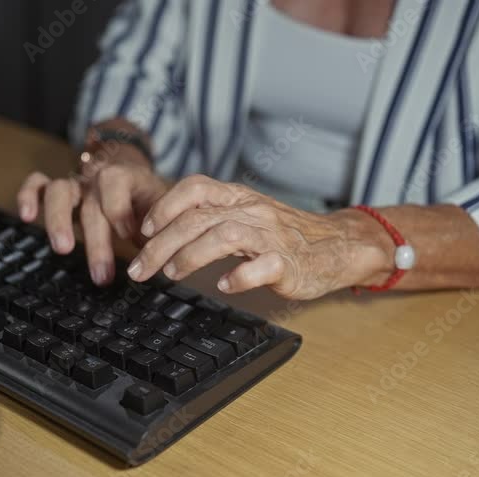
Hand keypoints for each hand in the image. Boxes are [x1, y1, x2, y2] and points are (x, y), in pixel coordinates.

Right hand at [16, 149, 167, 284]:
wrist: (135, 179)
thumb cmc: (148, 203)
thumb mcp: (162, 212)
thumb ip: (160, 233)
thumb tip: (159, 263)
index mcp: (126, 177)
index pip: (117, 182)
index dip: (120, 209)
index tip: (130, 237)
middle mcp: (97, 179)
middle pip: (91, 203)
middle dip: (96, 242)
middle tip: (101, 275)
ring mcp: (76, 183)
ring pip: (59, 191)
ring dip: (59, 220)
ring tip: (62, 249)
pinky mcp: (56, 189)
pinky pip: (37, 184)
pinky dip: (29, 196)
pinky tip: (27, 216)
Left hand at [126, 175, 395, 299]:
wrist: (338, 246)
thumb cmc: (285, 235)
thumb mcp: (246, 215)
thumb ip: (211, 218)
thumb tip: (163, 234)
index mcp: (240, 197)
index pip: (196, 188)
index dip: (165, 206)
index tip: (144, 229)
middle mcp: (253, 211)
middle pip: (199, 218)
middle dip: (162, 243)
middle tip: (140, 268)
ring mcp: (271, 237)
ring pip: (225, 236)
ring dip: (192, 255)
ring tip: (173, 273)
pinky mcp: (289, 263)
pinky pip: (262, 266)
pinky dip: (240, 276)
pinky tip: (225, 286)